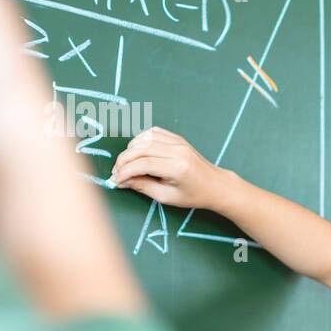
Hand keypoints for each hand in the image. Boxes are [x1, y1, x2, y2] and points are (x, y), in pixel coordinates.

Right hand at [110, 126, 231, 210]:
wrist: (216, 185)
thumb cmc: (193, 195)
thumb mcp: (167, 197)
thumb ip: (143, 186)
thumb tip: (121, 181)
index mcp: (177, 167)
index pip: (143, 163)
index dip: (125, 171)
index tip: (115, 179)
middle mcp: (178, 150)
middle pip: (141, 149)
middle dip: (124, 161)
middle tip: (116, 173)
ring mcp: (178, 141)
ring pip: (145, 138)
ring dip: (130, 150)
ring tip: (126, 165)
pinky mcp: (178, 138)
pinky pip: (153, 133)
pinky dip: (141, 141)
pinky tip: (137, 153)